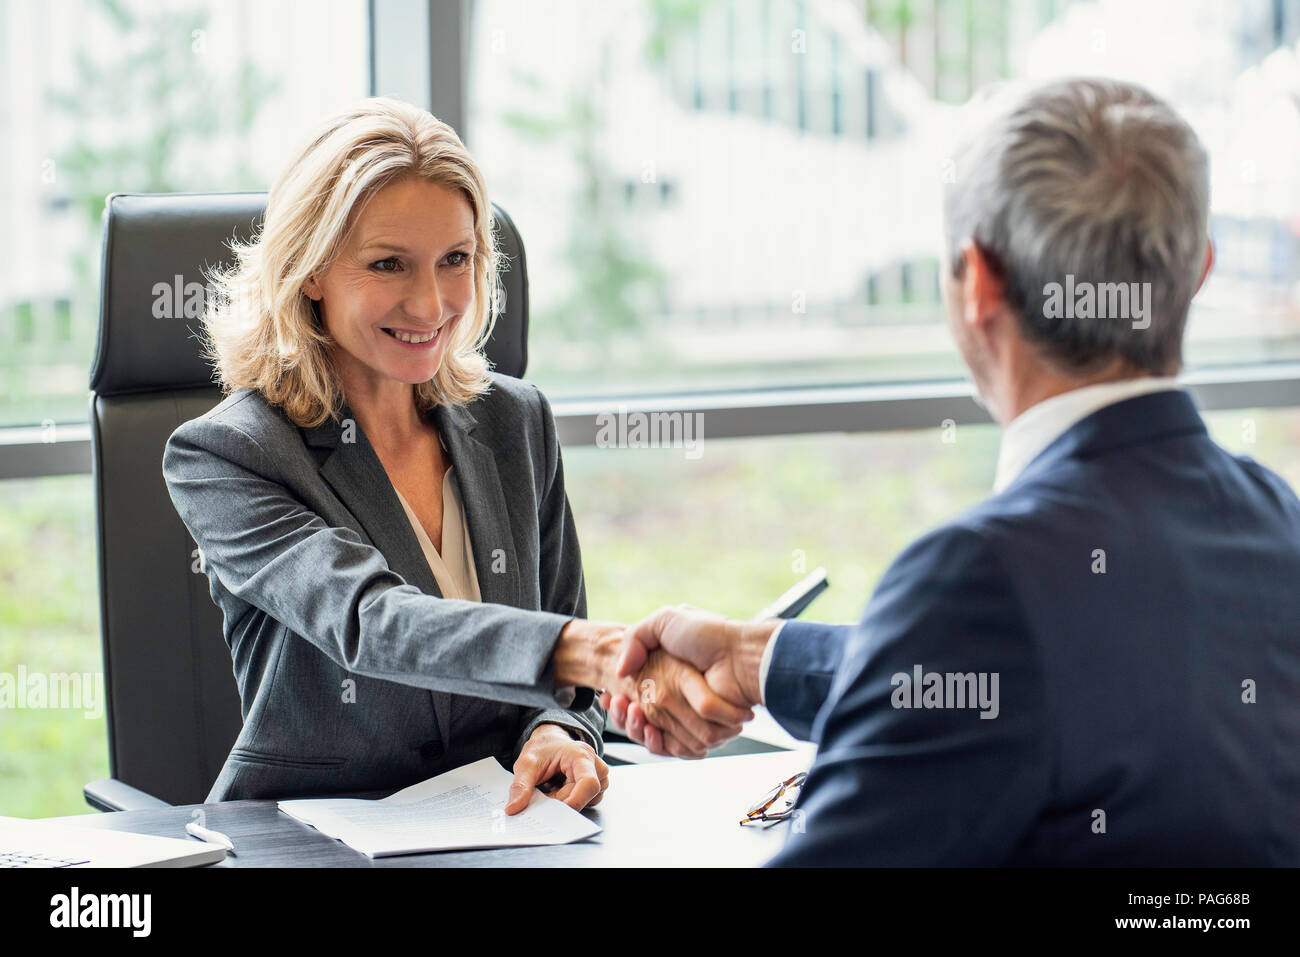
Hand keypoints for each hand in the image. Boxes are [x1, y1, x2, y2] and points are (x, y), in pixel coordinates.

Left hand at [506, 723, 608, 814]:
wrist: (551, 743)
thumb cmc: (544, 749)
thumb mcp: (527, 763)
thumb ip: (521, 786)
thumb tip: (514, 808)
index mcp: (582, 755)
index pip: (589, 784)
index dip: (575, 801)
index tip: (555, 811)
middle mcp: (596, 766)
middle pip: (584, 796)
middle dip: (561, 801)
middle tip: (544, 792)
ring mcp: (599, 778)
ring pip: (585, 802)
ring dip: (565, 801)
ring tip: (552, 787)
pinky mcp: (596, 788)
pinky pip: (585, 803)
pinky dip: (568, 801)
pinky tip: (559, 790)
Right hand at [553, 615, 750, 757]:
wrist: (739, 657)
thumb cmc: (708, 635)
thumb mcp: (665, 620)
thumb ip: (635, 638)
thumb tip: (621, 671)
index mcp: (668, 672)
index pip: (635, 694)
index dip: (618, 698)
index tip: (610, 695)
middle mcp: (676, 696)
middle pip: (638, 717)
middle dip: (622, 713)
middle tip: (617, 702)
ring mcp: (688, 716)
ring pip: (650, 734)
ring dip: (634, 727)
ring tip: (632, 710)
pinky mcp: (699, 732)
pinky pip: (671, 747)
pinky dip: (655, 742)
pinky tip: (647, 728)